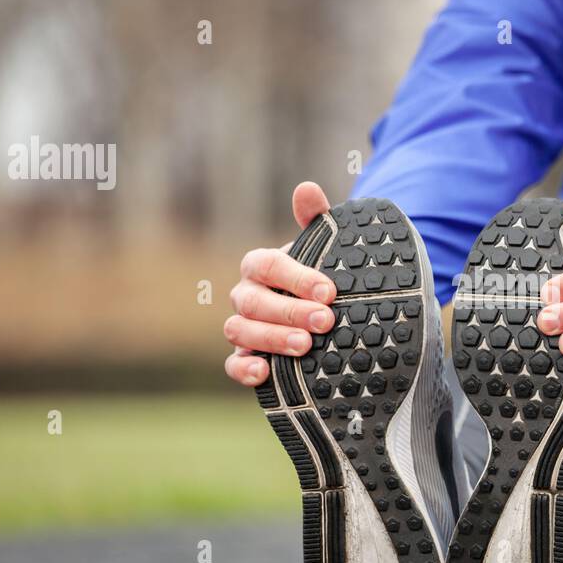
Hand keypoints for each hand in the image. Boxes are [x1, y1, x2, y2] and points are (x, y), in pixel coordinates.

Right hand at [223, 182, 337, 386]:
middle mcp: (247, 295)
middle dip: (290, 312)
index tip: (329, 291)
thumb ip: (317, 219)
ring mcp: (243, 326)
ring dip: (271, 339)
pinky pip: (233, 366)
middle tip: (325, 320)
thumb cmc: (320, 276)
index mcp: (261, 265)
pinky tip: (264, 373)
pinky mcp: (245, 358)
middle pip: (255, 302)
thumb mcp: (324, 248)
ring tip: (305, 346)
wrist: (322, 309)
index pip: (269, 265)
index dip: (297, 278)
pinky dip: (243, 370)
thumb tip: (307, 189)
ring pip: (240, 331)